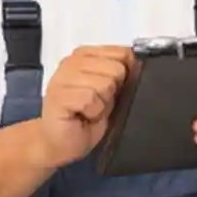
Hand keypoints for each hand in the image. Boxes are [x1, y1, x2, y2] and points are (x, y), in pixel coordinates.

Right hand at [33, 45, 134, 169]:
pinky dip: (93, 113)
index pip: (121, 53)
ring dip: (102, 105)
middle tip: (97, 104)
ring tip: (89, 111)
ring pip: (104, 84)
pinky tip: (82, 116)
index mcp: (85, 55)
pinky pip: (90, 99)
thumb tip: (137, 64)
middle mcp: (71, 61)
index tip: (110, 90)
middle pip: (115, 69)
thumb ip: (121, 74)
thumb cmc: (86, 118)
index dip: (124, 76)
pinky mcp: (58, 95)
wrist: (60, 144)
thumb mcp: (111, 92)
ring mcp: (62, 77)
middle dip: (112, 92)